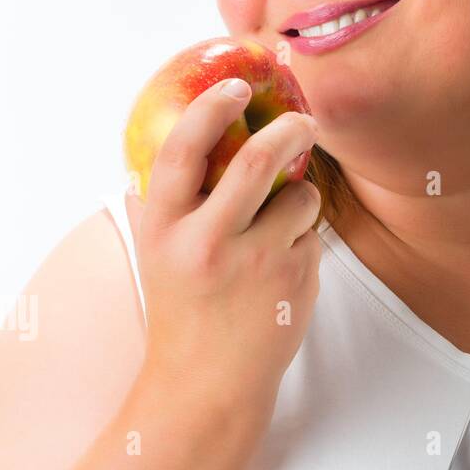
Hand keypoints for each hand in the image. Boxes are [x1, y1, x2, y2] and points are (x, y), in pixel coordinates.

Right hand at [124, 77, 321, 415]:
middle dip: (290, 129)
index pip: (182, 151)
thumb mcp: (156, 253)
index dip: (210, 108)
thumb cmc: (183, 307)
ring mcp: (255, 262)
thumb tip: (177, 135)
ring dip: (301, 197)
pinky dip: (305, 236)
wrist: (207, 384)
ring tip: (279, 227)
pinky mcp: (295, 278)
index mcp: (164, 228)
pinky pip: (313, 232)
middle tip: (305, 121)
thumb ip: (160, 200)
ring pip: (299, 196)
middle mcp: (206, 242)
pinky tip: (281, 269)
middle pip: (257, 160)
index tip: (235, 85)